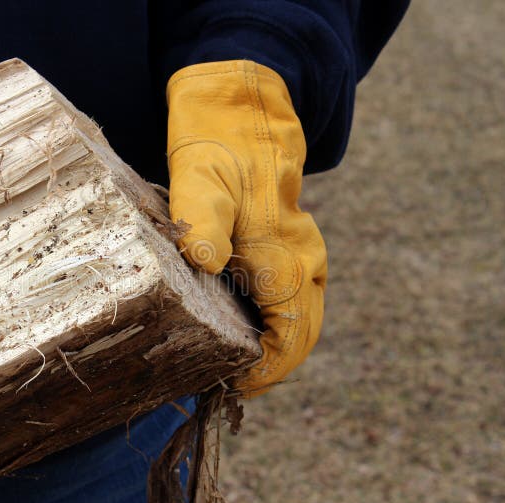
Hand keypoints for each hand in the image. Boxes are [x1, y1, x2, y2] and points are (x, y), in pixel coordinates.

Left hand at [166, 60, 327, 396]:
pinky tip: (235, 331)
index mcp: (285, 254)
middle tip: (222, 387)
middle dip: (269, 369)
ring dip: (272, 350)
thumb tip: (206, 262)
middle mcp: (304, 260)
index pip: (289, 338)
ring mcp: (303, 255)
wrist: (242, 110)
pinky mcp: (292, 250)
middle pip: (301, 338)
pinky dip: (270, 327)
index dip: (263, 373)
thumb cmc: (217, 146)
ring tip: (227, 366)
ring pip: (300, 322)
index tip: (228, 390)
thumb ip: (201, 220)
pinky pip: (291, 303)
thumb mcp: (199, 177)